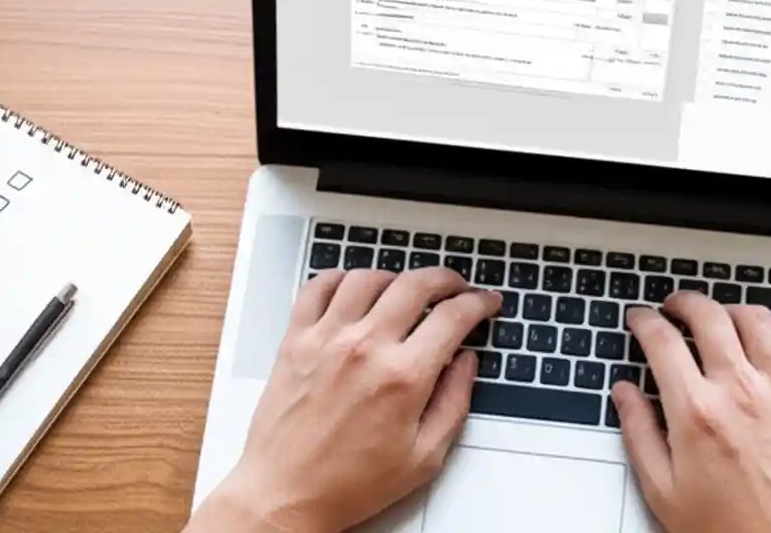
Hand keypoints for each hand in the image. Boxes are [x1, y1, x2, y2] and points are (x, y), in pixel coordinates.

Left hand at [186, 268, 500, 532]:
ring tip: (406, 289)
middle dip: (446, 279)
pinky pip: (318, 287)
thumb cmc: (349, 484)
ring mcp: (327, 339)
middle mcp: (366, 348)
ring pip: (369, 277)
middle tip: (455, 287)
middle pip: (416, 283)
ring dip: (396, 276)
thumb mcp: (424, 457)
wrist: (286, 494)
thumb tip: (466, 363)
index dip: (479, 302)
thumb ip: (454, 403)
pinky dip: (340, 278)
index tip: (485, 302)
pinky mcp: (295, 341)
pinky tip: (354, 289)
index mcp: (403, 378)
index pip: (454, 316)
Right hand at [611, 293, 770, 532]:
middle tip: (674, 306)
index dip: (644, 320)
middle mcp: (738, 392)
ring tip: (721, 317)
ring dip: (733, 309)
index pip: (661, 341)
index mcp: (695, 411)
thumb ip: (639, 434)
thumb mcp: (663, 491)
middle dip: (685, 301)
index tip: (640, 318)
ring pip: (758, 320)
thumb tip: (624, 395)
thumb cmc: (728, 532)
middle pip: (708, 316)